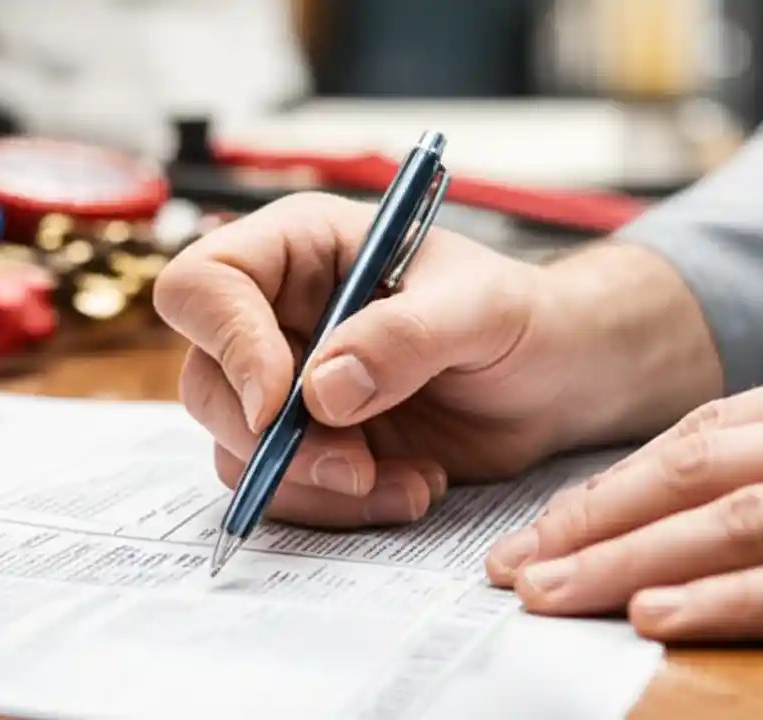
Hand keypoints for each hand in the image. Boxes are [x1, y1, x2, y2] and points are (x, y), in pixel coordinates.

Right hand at [154, 192, 567, 527]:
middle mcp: (278, 317)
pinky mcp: (313, 447)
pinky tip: (414, 487)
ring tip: (409, 480)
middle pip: (206, 382)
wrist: (556, 380)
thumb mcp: (480, 309)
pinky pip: (287, 492)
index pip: (206, 283)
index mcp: (301, 250)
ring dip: (316, 485)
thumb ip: (404, 338)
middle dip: (271, 441)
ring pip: (238, 450)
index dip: (227, 343)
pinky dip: (343, 508)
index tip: (282, 403)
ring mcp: (290, 387)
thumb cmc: (521, 317)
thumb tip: (320, 392)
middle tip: (354, 465)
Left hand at [486, 347, 762, 640]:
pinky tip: (661, 617)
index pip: (700, 436)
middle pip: (694, 474)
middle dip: (593, 521)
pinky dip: (733, 600)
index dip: (613, 484)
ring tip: (552, 596)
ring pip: (735, 523)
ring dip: (631, 560)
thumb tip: (718, 473)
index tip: (546, 524)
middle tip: (514, 566)